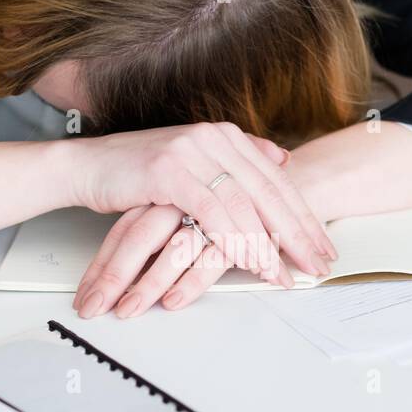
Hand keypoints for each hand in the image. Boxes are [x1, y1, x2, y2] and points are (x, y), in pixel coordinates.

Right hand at [66, 123, 334, 295]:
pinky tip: (249, 261)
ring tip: (282, 275)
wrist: (88, 166)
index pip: (276, 181)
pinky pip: (213, 212)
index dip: (304, 216)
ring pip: (244, 205)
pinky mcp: (170, 170)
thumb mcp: (195, 163)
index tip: (323, 246)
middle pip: (269, 192)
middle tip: (318, 265)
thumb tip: (282, 157)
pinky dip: (234, 240)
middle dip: (298, 233)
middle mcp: (215, 138)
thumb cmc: (138, 172)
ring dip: (266, 245)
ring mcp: (193, 152)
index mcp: (226, 136)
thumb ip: (238, 160)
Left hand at [74, 204, 246, 317]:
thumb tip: (130, 273)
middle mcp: (187, 197)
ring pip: (172, 248)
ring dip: (146, 284)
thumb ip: (167, 233)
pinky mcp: (242, 229)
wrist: (297, 177)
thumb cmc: (244, 199)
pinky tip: (173, 301)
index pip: (125, 228)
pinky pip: (210, 258)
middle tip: (92, 307)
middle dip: (113, 275)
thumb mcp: (193, 211)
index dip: (102, 264)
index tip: (85, 296)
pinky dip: (190, 281)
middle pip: (140, 236)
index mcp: (170, 190)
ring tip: (126, 310)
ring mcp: (214, 211)